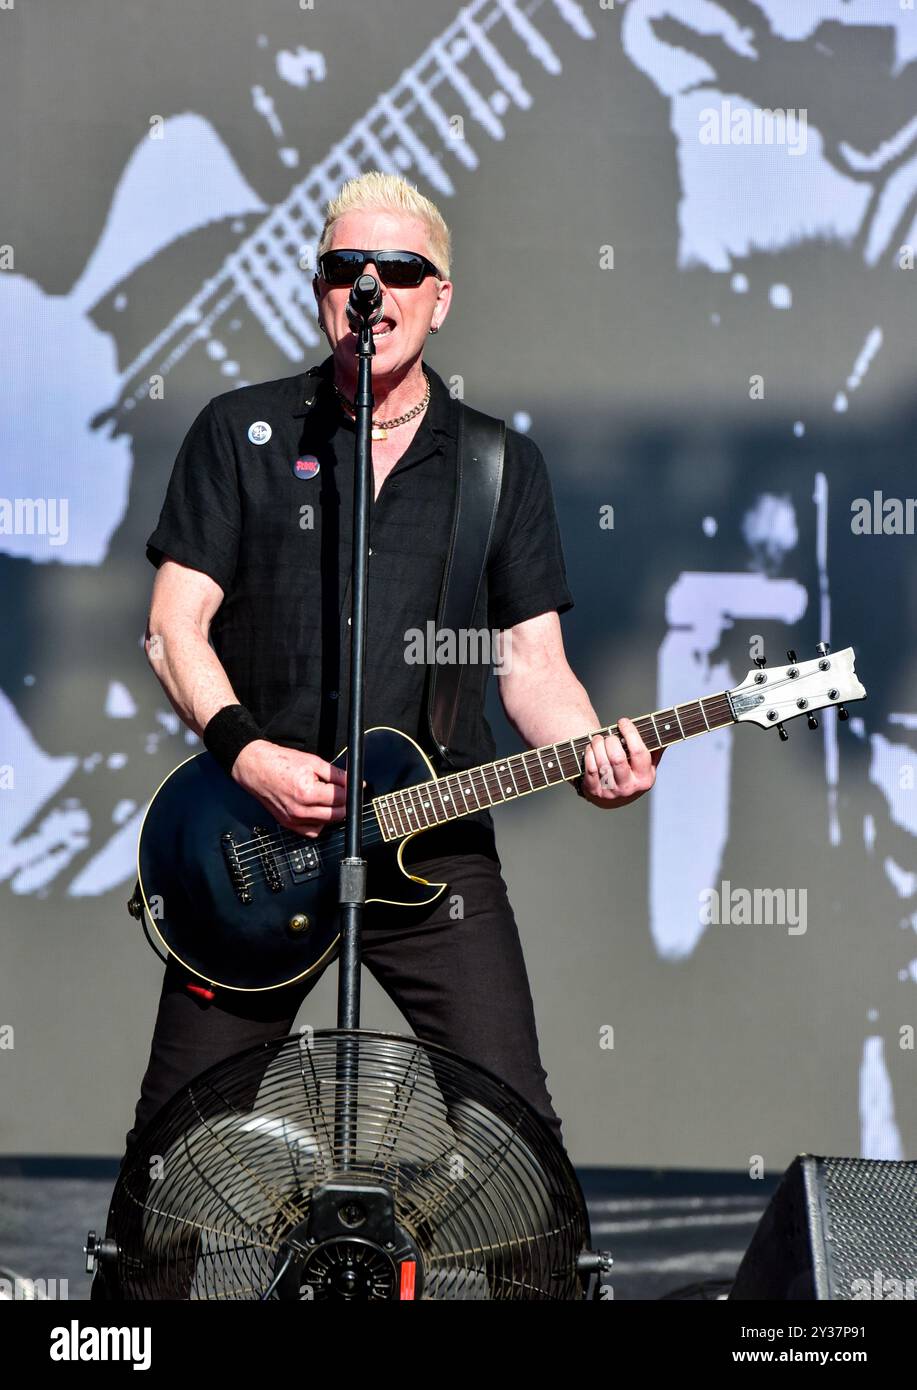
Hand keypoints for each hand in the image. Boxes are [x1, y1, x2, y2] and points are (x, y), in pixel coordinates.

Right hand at [231, 740, 349, 837]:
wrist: (256, 768)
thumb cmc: (280, 763)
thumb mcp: (313, 761)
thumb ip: (336, 774)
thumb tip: (353, 782)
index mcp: (307, 792)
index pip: (341, 798)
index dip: (351, 791)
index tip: (354, 787)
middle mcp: (300, 810)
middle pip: (336, 814)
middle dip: (345, 803)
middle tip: (344, 793)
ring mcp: (293, 819)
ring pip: (326, 824)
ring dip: (333, 813)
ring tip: (329, 799)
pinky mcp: (288, 824)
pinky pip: (312, 831)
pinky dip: (319, 823)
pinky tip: (319, 810)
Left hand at [577, 717, 662, 809]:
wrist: (615, 797)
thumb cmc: (633, 773)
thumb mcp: (648, 765)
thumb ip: (656, 748)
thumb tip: (668, 726)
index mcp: (645, 778)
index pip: (639, 752)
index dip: (630, 733)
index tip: (623, 722)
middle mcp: (629, 787)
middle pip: (617, 757)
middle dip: (611, 740)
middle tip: (610, 735)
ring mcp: (611, 791)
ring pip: (602, 762)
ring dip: (598, 745)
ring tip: (598, 739)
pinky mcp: (595, 791)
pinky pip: (590, 768)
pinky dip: (589, 754)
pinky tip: (591, 748)